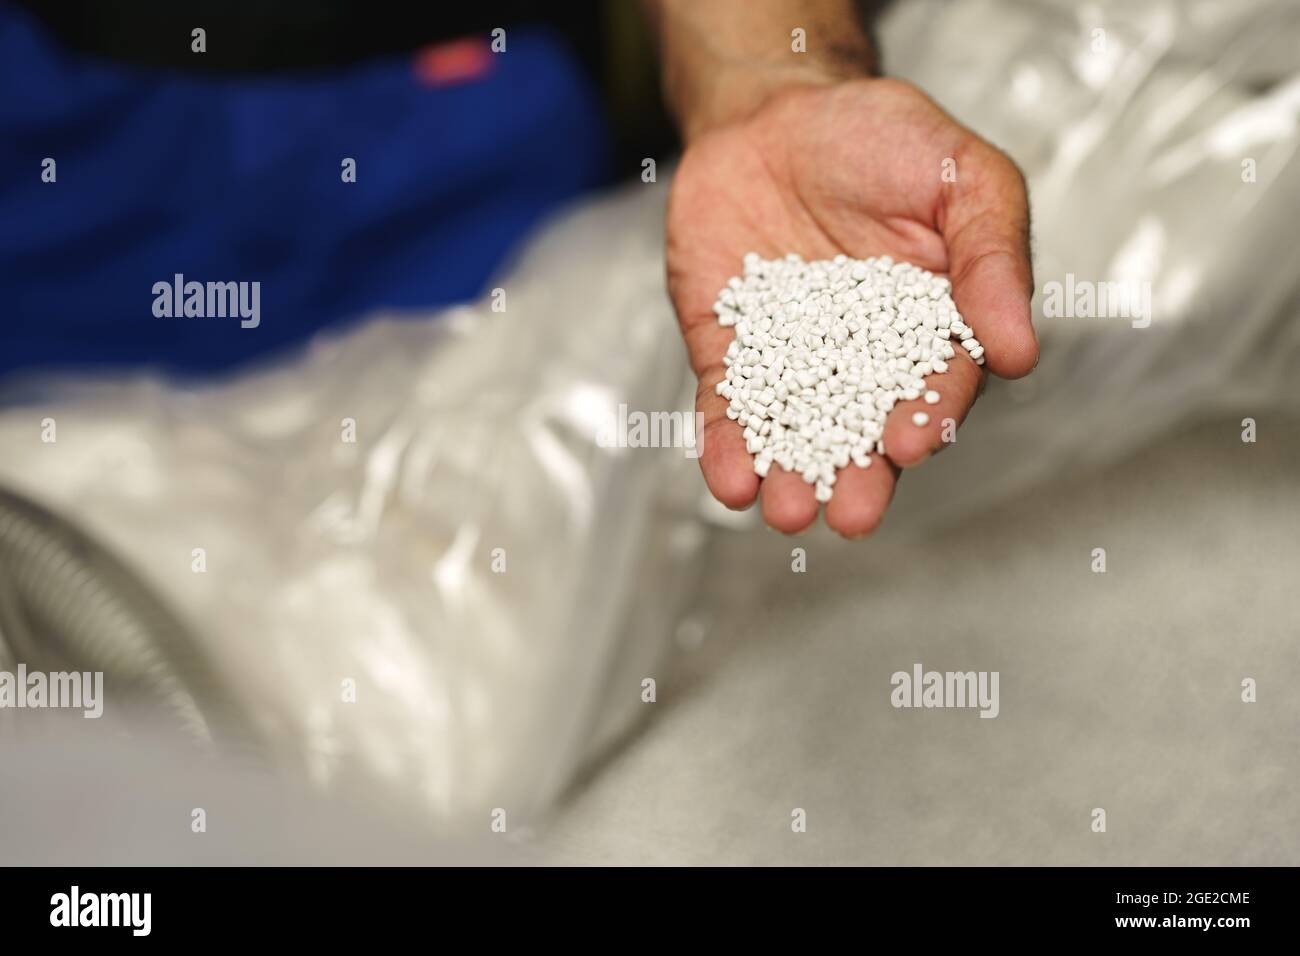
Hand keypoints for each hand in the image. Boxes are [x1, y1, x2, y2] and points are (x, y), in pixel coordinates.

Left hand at [666, 77, 1036, 535]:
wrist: (776, 114)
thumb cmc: (881, 139)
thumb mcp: (960, 175)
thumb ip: (992, 257)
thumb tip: (1021, 354)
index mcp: (934, 329)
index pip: (936, 383)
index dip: (926, 414)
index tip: (911, 442)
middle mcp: (865, 361)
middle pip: (864, 431)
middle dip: (858, 476)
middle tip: (849, 514)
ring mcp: (793, 363)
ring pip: (795, 433)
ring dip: (790, 476)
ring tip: (786, 510)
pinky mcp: (730, 355)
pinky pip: (727, 408)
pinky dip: (727, 446)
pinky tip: (731, 480)